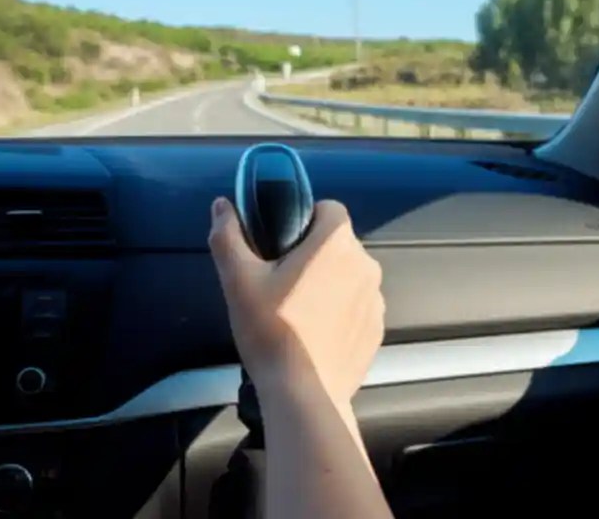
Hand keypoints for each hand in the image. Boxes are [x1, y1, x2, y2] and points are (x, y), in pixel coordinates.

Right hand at [208, 197, 384, 405]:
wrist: (303, 394)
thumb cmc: (270, 330)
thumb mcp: (238, 280)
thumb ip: (228, 236)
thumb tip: (220, 204)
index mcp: (337, 243)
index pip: (329, 209)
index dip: (305, 219)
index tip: (282, 244)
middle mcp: (366, 265)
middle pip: (338, 245)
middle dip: (314, 255)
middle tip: (281, 282)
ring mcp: (377, 300)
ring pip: (350, 277)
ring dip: (330, 284)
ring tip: (298, 312)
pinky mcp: (377, 330)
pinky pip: (358, 308)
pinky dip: (341, 313)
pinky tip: (315, 335)